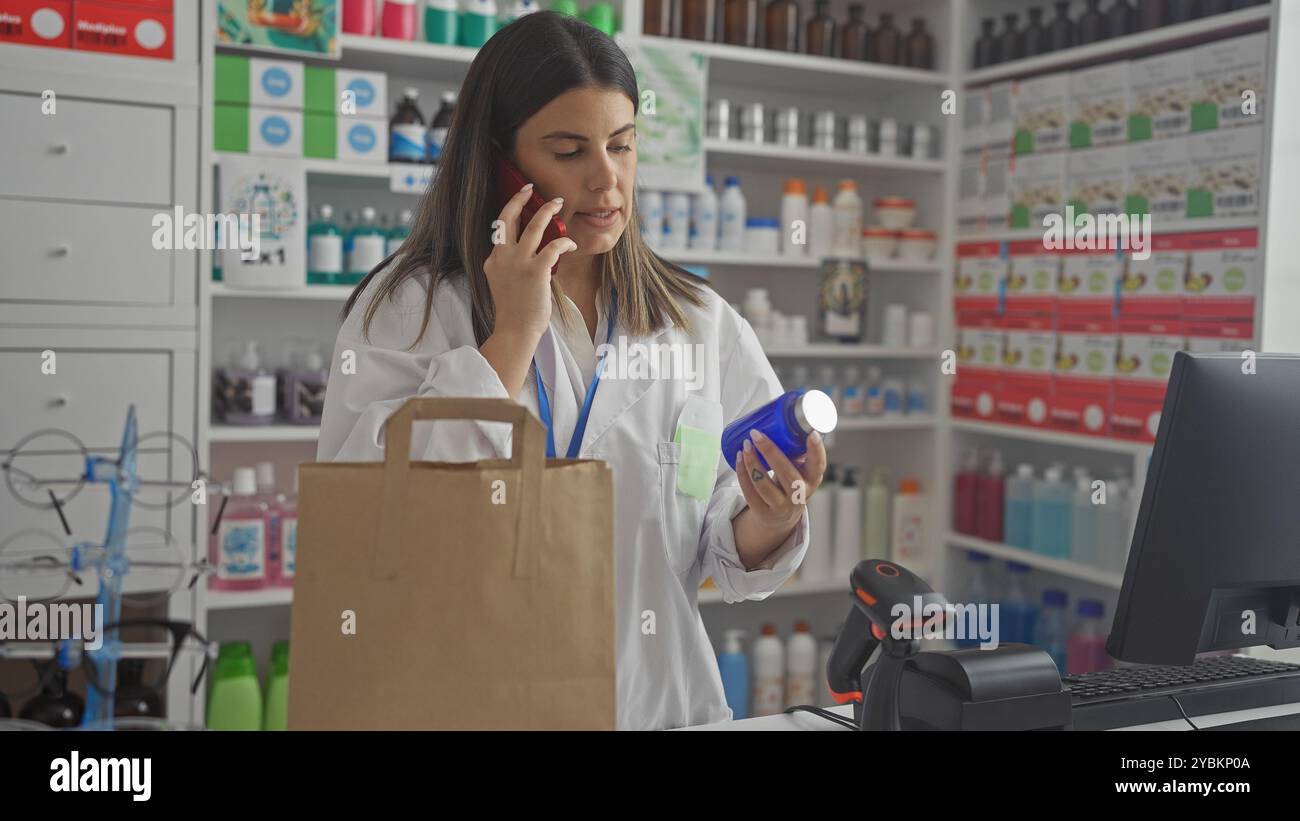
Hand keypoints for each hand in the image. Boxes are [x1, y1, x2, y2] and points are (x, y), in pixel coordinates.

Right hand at [483, 183, 577, 340]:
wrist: (515, 330)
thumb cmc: (514, 310)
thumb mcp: (502, 283)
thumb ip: (508, 266)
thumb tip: (525, 253)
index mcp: (493, 260)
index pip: (499, 228)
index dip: (510, 212)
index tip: (519, 201)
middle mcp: (502, 257)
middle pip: (508, 217)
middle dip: (519, 198)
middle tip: (530, 188)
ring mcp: (518, 262)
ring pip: (534, 225)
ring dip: (547, 211)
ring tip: (558, 203)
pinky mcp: (536, 271)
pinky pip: (554, 246)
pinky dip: (565, 242)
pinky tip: (571, 243)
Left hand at [735, 429, 828, 533]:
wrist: (781, 517)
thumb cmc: (789, 483)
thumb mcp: (799, 470)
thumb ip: (794, 451)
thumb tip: (780, 418)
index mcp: (812, 479)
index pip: (818, 465)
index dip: (816, 450)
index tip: (812, 433)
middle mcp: (799, 494)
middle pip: (787, 474)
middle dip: (771, 452)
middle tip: (756, 434)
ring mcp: (781, 506)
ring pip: (764, 485)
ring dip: (752, 463)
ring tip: (745, 445)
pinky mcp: (764, 512)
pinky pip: (750, 493)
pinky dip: (742, 474)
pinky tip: (739, 459)